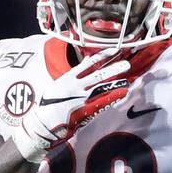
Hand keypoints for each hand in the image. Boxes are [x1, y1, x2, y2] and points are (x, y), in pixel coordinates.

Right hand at [13, 48, 131, 163]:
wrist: (44, 123)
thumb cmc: (49, 104)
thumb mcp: (59, 85)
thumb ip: (73, 75)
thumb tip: (85, 63)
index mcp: (68, 78)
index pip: (88, 63)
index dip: (102, 55)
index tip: (113, 49)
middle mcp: (76, 86)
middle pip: (98, 74)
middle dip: (113, 67)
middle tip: (126, 62)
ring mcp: (81, 99)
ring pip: (101, 87)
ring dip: (115, 81)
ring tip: (127, 75)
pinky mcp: (85, 110)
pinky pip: (102, 102)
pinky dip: (113, 96)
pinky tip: (122, 92)